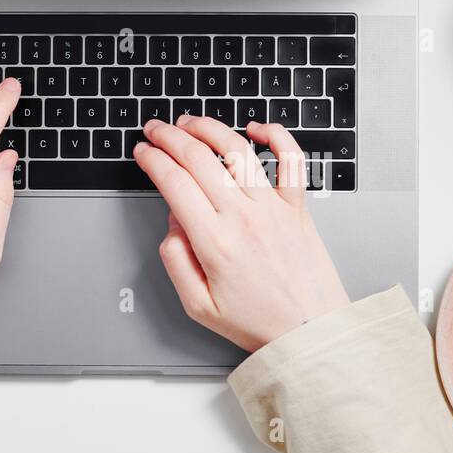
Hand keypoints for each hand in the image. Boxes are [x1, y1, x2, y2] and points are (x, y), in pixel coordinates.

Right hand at [133, 115, 349, 351]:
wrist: (310, 329)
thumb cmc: (259, 321)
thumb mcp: (198, 306)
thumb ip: (176, 262)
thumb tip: (172, 224)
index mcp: (215, 242)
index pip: (174, 182)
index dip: (152, 160)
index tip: (143, 152)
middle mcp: (244, 217)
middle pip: (198, 158)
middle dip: (170, 136)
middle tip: (156, 129)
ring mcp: (273, 207)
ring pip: (237, 149)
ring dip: (209, 128)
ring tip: (191, 123)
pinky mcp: (298, 206)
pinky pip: (291, 159)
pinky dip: (275, 135)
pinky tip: (255, 128)